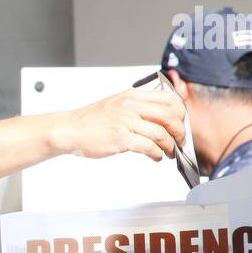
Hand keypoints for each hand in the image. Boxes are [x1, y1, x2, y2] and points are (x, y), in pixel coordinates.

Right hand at [52, 86, 186, 161]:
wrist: (69, 129)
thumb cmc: (91, 120)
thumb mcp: (117, 104)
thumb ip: (137, 107)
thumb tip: (159, 118)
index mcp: (132, 96)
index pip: (168, 99)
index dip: (180, 113)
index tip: (181, 123)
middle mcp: (131, 106)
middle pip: (169, 116)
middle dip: (179, 131)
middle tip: (180, 140)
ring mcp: (125, 121)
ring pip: (161, 133)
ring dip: (170, 146)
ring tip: (169, 152)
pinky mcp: (120, 138)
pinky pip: (148, 147)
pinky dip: (156, 154)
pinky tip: (155, 156)